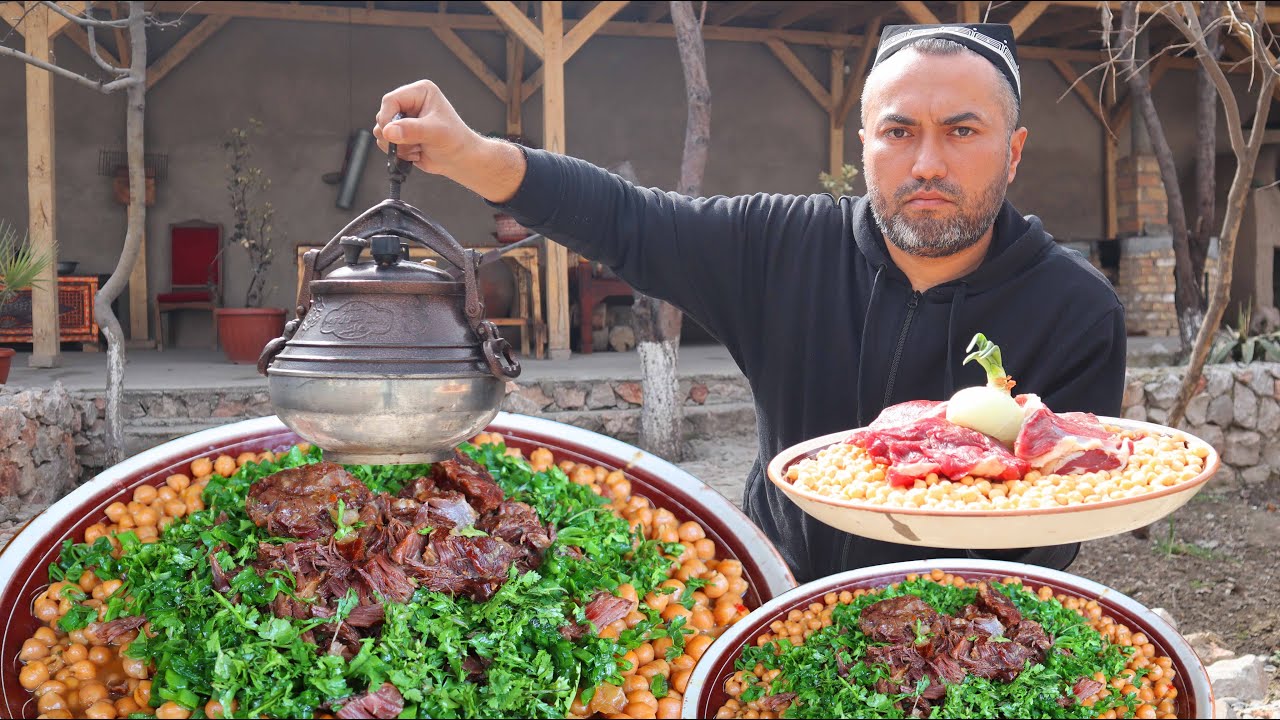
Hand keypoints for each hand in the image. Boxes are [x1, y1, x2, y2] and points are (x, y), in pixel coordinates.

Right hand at [373, 79, 526, 203]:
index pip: (391, 100)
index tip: (391, 134)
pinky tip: (416, 153)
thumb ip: (412, 130)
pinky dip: (399, 152)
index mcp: (420, 92)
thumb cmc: (456, 141)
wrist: (461, 160)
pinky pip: (386, 143)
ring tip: (417, 148)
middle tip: (412, 144)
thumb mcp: (435, 132)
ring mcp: (404, 120)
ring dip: (397, 146)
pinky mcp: (401, 135)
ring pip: (382, 132)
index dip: (387, 117)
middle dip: (394, 135)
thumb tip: (389, 131)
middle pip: (383, 116)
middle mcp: (409, 104)